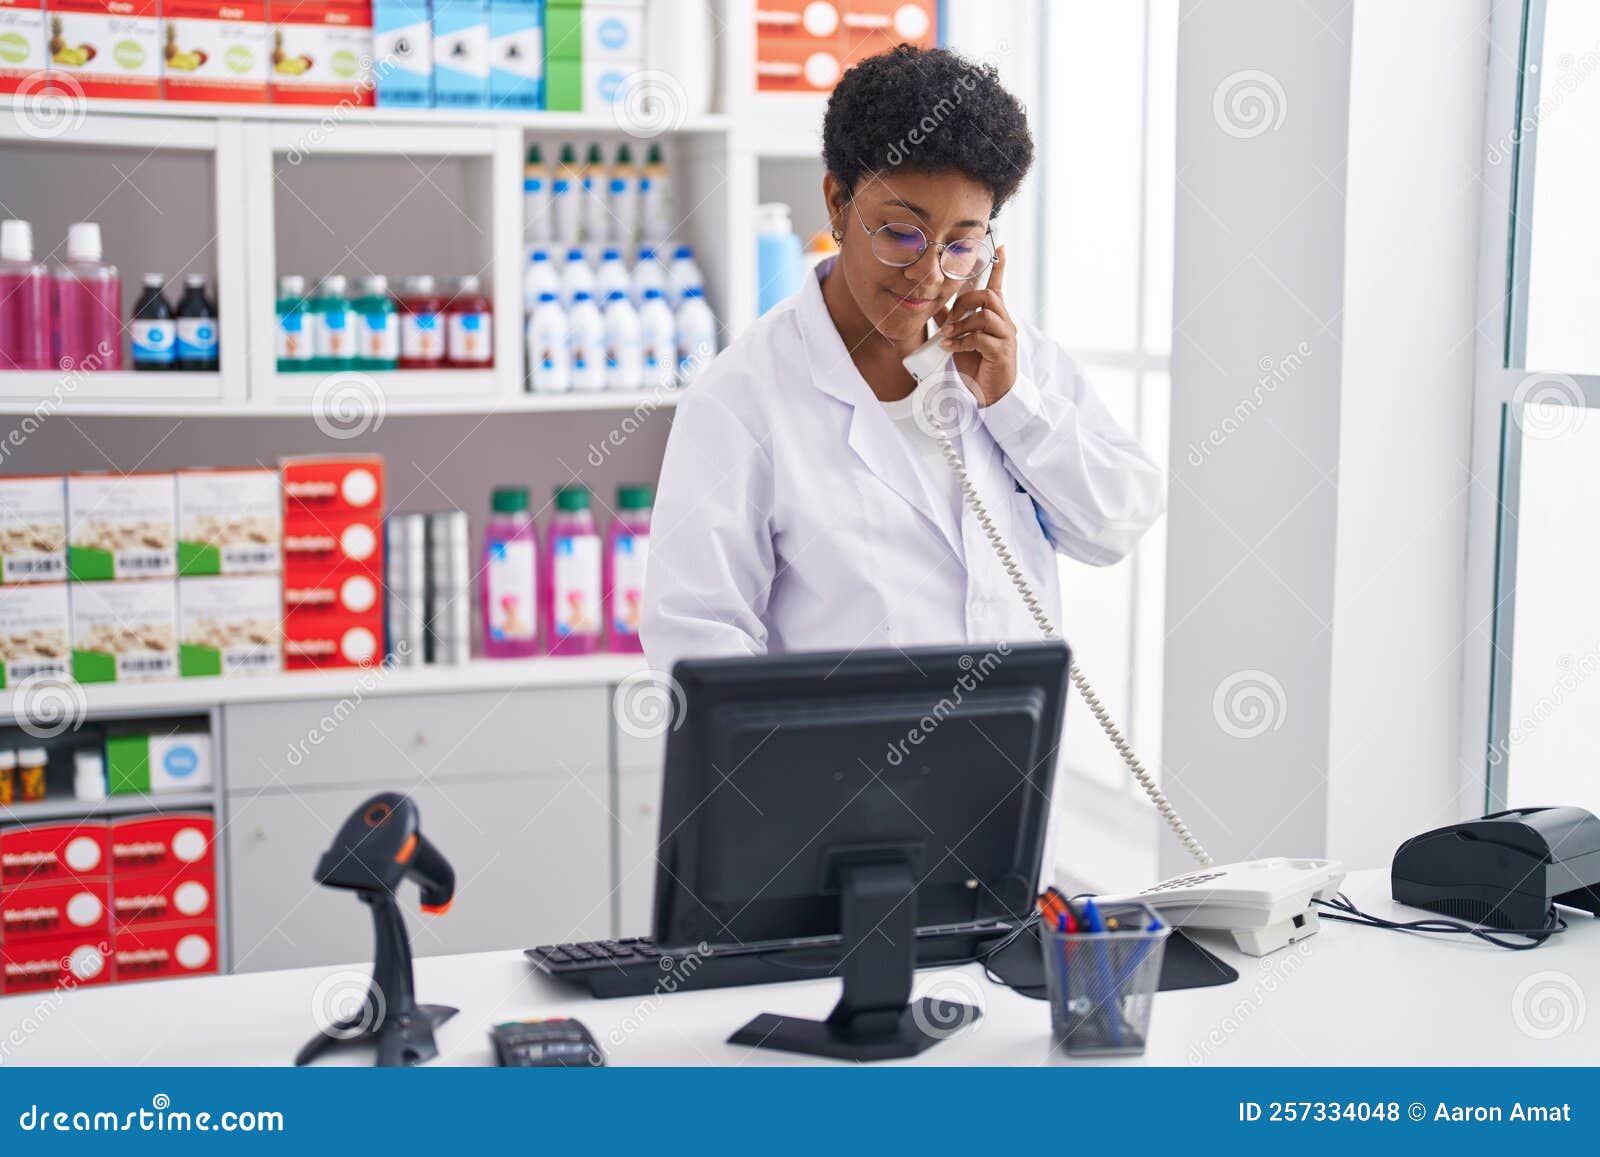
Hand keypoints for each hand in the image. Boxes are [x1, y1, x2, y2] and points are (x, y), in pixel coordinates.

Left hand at [934, 244, 1015, 406]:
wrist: (990, 395)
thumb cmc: (977, 366)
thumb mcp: (960, 339)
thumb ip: (950, 320)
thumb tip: (934, 304)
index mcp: (995, 317)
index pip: (997, 286)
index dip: (999, 267)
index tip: (1000, 246)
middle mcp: (1005, 323)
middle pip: (988, 295)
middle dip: (964, 303)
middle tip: (949, 321)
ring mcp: (1006, 337)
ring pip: (985, 314)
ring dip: (962, 323)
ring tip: (949, 336)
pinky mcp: (1001, 352)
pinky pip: (981, 338)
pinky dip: (962, 341)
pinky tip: (952, 348)